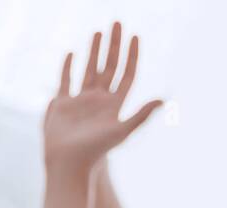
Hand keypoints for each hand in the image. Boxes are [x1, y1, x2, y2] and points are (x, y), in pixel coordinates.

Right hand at [44, 23, 160, 173]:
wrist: (69, 165)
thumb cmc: (95, 151)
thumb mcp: (122, 131)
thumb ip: (142, 115)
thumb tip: (164, 100)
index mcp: (114, 105)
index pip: (126, 74)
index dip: (132, 56)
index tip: (135, 36)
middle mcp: (98, 101)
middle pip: (109, 66)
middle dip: (114, 45)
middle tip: (117, 22)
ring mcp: (80, 102)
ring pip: (89, 69)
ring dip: (94, 51)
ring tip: (98, 32)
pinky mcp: (62, 106)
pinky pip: (66, 81)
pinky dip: (68, 67)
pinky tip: (71, 54)